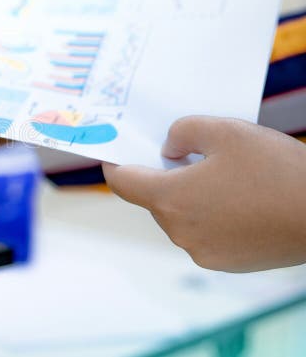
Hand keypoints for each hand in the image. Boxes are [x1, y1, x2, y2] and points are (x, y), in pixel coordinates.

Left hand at [103, 116, 305, 271]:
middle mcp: (178, 231)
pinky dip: (211, 216)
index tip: (117, 152)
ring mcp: (201, 251)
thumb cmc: (278, 170)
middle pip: (154, 199)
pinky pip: (204, 233)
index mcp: (170, 198)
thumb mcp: (227, 131)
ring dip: (191, 197)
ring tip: (226, 176)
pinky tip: (241, 200)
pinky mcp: (225, 262)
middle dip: (166, 176)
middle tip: (192, 155)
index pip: (122, 183)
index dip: (116, 164)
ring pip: (180, 216)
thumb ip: (183, 132)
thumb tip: (168, 150)